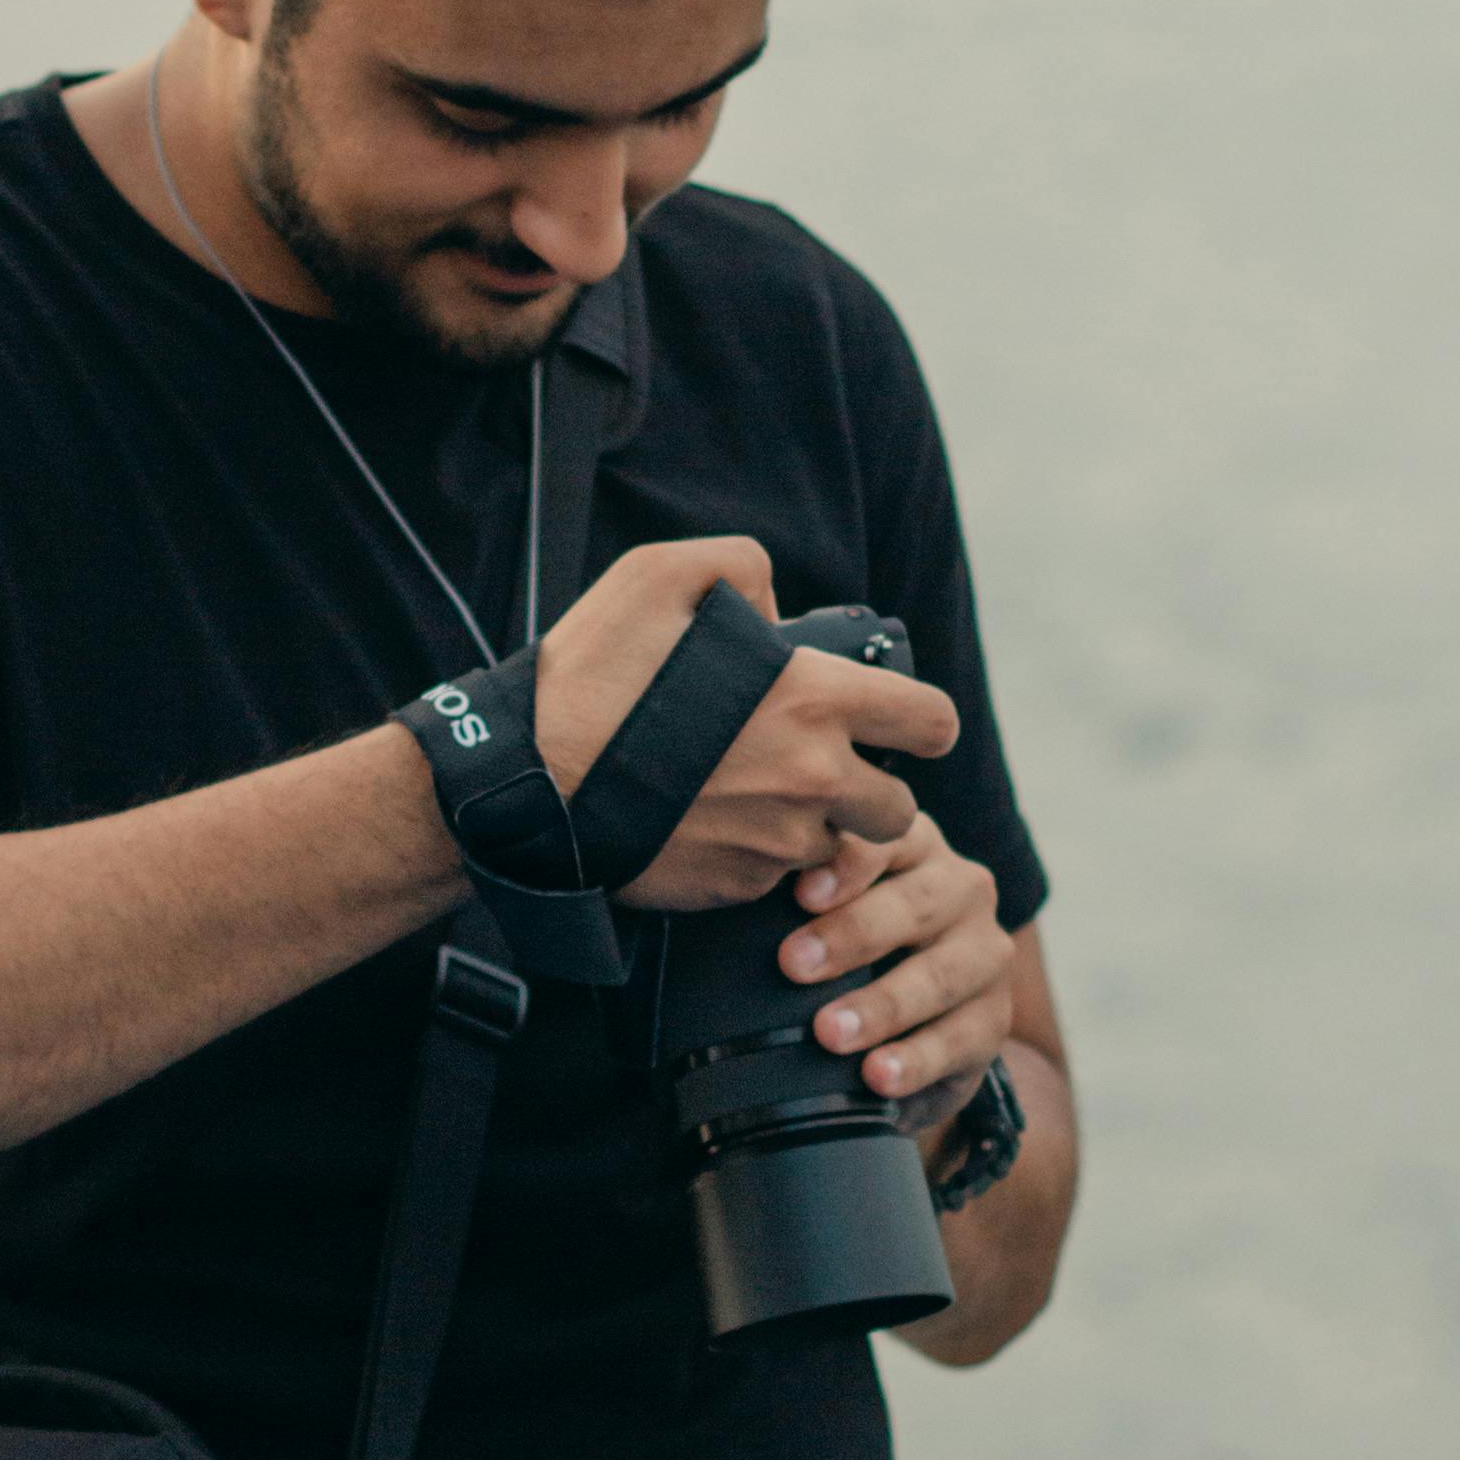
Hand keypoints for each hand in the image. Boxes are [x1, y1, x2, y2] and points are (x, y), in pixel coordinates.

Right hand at [534, 538, 959, 913]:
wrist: (526, 788)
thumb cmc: (588, 677)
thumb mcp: (657, 577)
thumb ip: (739, 568)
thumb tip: (776, 610)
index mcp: (813, 699)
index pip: (933, 722)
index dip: (921, 721)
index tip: (895, 724)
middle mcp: (812, 778)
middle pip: (898, 809)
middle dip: (871, 794)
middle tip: (819, 772)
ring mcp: (776, 845)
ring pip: (835, 851)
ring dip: (812, 832)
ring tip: (754, 801)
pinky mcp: (736, 891)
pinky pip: (774, 881)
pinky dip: (757, 861)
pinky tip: (709, 829)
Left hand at [774, 807, 1013, 1141]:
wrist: (908, 1032)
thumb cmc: (843, 957)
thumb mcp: (819, 919)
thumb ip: (794, 903)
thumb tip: (733, 899)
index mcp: (912, 847)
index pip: (886, 838)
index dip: (847, 863)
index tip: (799, 893)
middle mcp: (960, 888)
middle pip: (914, 904)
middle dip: (852, 934)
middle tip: (793, 964)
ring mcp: (986, 953)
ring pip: (939, 974)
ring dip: (882, 1005)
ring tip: (829, 1033)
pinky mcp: (996, 1018)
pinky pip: (961, 1039)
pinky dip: (915, 1060)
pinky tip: (878, 1076)